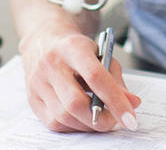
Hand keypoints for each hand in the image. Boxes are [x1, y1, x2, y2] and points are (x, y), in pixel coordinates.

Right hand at [19, 22, 142, 132]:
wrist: (43, 40)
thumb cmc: (75, 48)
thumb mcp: (100, 55)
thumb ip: (116, 80)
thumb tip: (133, 104)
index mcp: (72, 48)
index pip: (96, 77)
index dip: (116, 101)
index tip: (130, 118)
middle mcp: (51, 63)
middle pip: (76, 102)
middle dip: (100, 120)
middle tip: (114, 122)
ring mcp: (38, 81)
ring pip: (64, 116)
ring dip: (87, 125)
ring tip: (99, 119)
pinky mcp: (32, 98)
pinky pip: (54, 122)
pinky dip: (73, 126)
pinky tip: (81, 119)